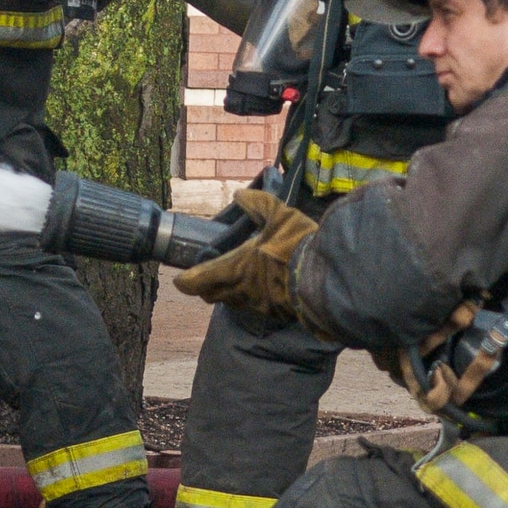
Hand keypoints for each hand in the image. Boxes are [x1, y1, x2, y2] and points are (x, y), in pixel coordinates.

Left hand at [175, 188, 319, 319]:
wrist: (327, 277)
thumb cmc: (297, 245)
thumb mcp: (279, 215)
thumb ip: (258, 203)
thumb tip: (240, 194)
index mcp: (234, 268)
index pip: (196, 282)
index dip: (185, 281)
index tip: (181, 277)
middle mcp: (240, 291)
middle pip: (210, 296)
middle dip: (205, 287)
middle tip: (209, 273)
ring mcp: (257, 305)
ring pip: (232, 301)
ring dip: (229, 291)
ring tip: (238, 275)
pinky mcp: (274, 312)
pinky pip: (253, 306)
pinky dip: (250, 296)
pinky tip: (262, 283)